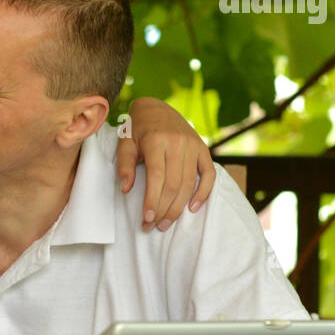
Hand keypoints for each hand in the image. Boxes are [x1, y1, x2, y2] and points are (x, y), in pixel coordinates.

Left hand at [115, 98, 215, 230]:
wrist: (157, 108)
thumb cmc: (137, 129)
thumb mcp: (125, 143)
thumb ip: (125, 165)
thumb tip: (126, 189)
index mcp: (156, 141)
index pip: (156, 177)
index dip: (152, 200)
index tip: (146, 219)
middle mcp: (177, 143)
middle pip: (174, 184)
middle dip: (163, 209)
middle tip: (153, 226)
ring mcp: (193, 146)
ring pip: (189, 183)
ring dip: (179, 206)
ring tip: (167, 223)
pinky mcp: (203, 149)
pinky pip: (209, 174)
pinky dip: (203, 192)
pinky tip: (193, 208)